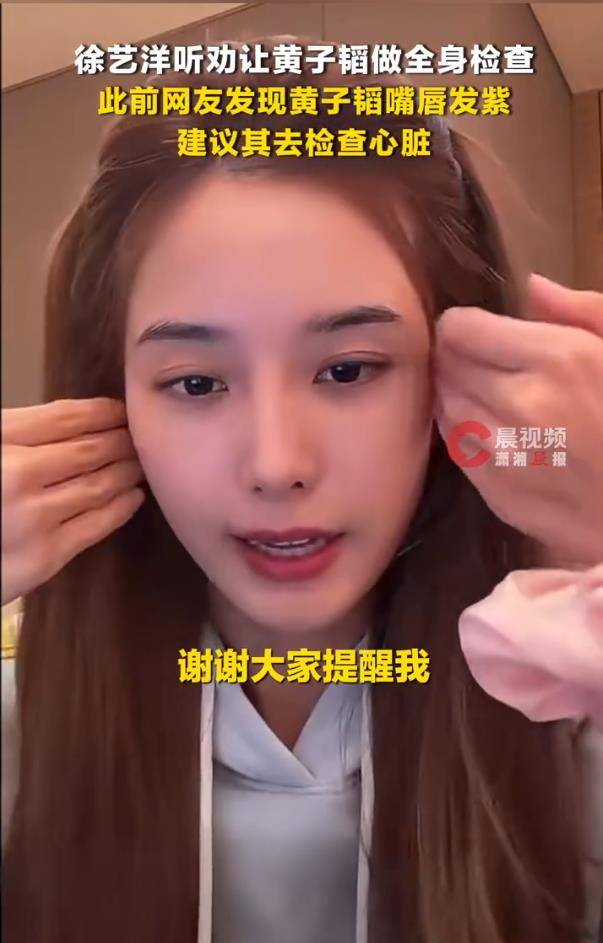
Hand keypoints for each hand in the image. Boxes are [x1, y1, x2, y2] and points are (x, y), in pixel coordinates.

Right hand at [2, 398, 144, 604]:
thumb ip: (19, 437)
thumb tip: (79, 424)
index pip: (64, 418)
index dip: (102, 412)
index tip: (121, 411)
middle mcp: (16, 473)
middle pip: (89, 449)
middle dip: (122, 441)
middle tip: (140, 439)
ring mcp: (33, 515)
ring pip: (99, 485)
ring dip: (127, 472)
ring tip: (139, 465)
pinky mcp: (45, 555)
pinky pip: (98, 525)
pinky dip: (123, 507)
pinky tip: (133, 497)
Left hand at [433, 274, 602, 566]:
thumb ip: (584, 311)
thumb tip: (533, 287)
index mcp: (558, 360)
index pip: (462, 330)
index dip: (462, 326)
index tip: (475, 331)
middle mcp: (520, 406)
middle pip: (448, 368)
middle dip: (457, 359)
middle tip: (482, 362)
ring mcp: (505, 457)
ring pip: (446, 409)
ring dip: (456, 396)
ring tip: (488, 395)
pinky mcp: (499, 497)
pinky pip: (459, 451)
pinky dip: (466, 434)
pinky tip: (496, 433)